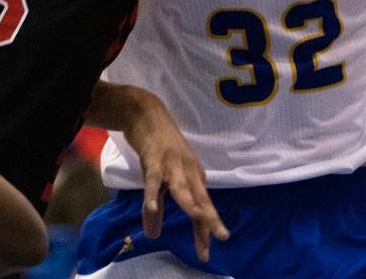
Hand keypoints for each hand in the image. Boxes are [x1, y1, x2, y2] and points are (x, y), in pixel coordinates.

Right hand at [122, 94, 228, 262]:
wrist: (146, 114)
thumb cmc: (157, 147)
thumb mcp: (159, 178)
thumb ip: (157, 205)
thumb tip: (152, 236)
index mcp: (192, 176)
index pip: (203, 205)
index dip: (206, 228)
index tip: (208, 252)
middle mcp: (187, 170)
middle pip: (200, 198)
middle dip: (209, 220)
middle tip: (220, 238)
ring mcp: (171, 164)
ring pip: (182, 188)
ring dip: (191, 204)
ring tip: (199, 221)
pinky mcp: (154, 159)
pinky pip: (154, 179)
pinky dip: (154, 193)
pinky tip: (153, 207)